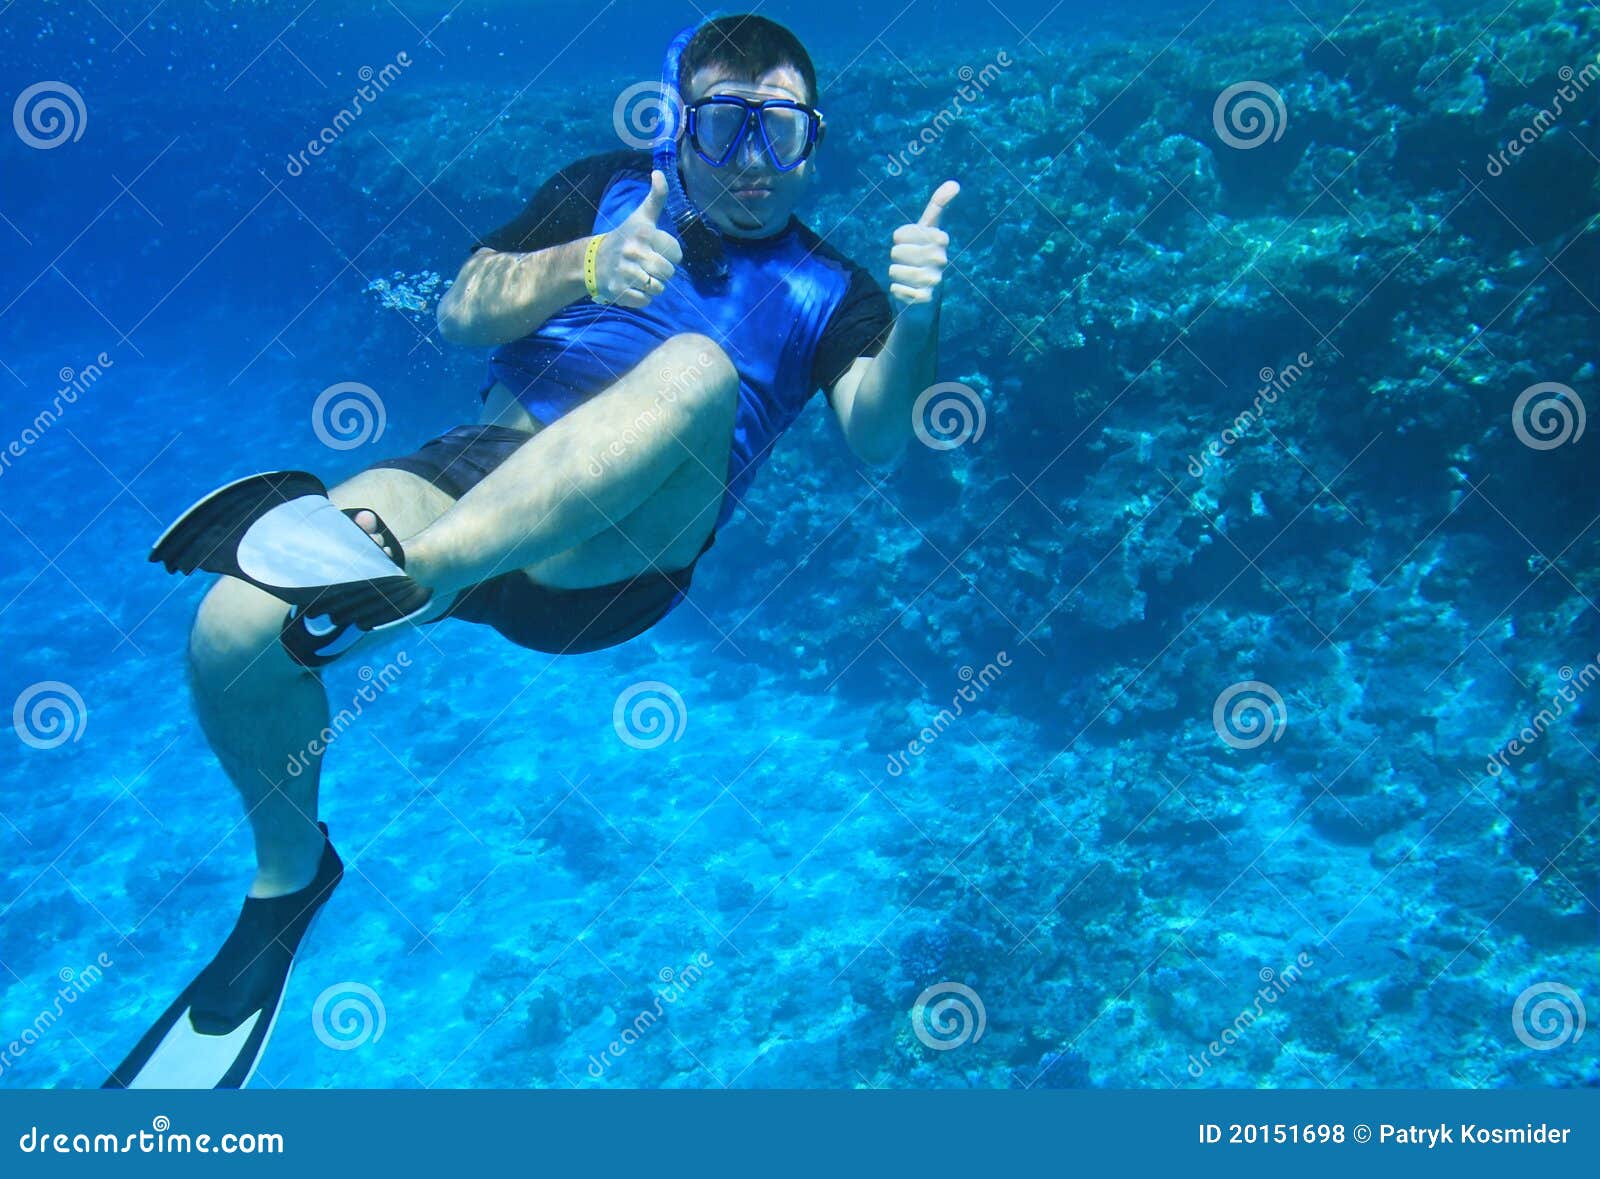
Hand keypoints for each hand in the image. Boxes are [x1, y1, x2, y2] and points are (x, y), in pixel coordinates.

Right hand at [594, 169, 683, 308]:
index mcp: (644, 234)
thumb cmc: (625, 237)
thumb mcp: (641, 217)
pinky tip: (632, 287)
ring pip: (658, 288)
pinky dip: (642, 298)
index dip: (671, 254)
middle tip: (649, 266)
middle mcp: (634, 252)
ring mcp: (625, 273)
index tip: (658, 250)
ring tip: (641, 276)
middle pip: (668, 273)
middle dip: (662, 272)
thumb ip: (656, 197)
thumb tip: (658, 172)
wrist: (593, 261)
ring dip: (653, 286)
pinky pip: (645, 301)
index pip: (676, 253)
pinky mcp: (619, 291)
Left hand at [889, 180, 957, 314]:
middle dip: (898, 260)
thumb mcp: (929, 231)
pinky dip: (898, 292)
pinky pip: (895, 289)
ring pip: (893, 270)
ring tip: (910, 280)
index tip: (913, 248)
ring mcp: (934, 280)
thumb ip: (938, 206)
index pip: (899, 235)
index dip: (900, 242)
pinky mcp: (924, 299)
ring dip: (897, 276)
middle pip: (895, 252)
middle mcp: (940, 258)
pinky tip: (910, 294)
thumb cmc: (924, 260)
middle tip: (911, 266)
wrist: (925, 301)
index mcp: (940, 239)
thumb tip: (955, 183)